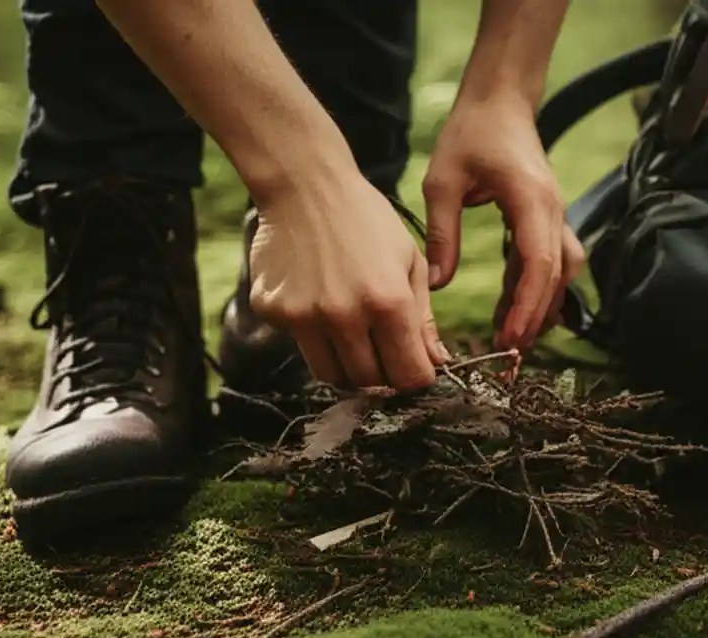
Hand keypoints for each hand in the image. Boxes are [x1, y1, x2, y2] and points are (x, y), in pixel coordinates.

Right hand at [248, 171, 450, 391]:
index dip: (416, 379)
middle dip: (382, 376)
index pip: (407, 375)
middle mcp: (344, 314)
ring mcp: (303, 315)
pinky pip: (299, 345)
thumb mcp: (409, 260)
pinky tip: (318, 302)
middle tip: (383, 353)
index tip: (415, 371)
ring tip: (353, 336)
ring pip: (330, 374)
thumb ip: (423, 317)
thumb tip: (435, 362)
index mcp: (388, 301)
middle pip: (368, 382)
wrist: (304, 185)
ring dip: (347, 366)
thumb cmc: (366, 219)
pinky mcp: (272, 310)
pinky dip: (313, 337)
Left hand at [423, 97, 583, 349]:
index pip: (539, 263)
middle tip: (510, 353)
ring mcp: (555, 215)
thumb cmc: (471, 134)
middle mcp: (553, 211)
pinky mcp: (548, 219)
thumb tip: (436, 285)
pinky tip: (514, 311)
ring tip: (513, 339)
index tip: (509, 337)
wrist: (501, 101)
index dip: (527, 305)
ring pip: (561, 272)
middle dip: (535, 317)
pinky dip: (537, 288)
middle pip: (556, 276)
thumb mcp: (443, 181)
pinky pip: (551, 261)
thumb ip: (441, 233)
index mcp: (531, 201)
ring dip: (541, 305)